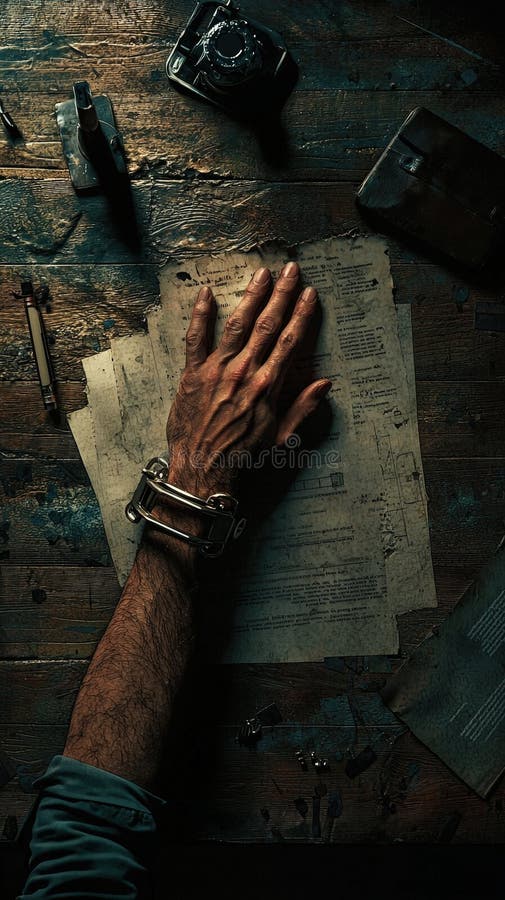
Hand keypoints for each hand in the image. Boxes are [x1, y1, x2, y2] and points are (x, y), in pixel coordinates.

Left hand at [165, 261, 331, 499]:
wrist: (203, 468)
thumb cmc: (243, 455)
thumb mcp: (281, 436)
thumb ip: (303, 408)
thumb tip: (325, 384)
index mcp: (268, 386)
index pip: (290, 341)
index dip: (301, 314)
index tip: (308, 294)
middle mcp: (245, 372)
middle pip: (268, 325)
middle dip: (281, 295)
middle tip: (290, 270)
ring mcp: (217, 371)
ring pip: (237, 325)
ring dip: (251, 297)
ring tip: (261, 274)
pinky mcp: (193, 375)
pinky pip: (195, 339)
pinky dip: (200, 315)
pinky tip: (206, 293)